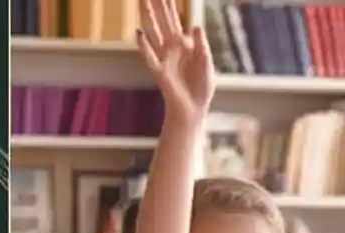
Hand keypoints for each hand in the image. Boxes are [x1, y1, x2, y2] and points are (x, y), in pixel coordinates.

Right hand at [136, 0, 214, 123]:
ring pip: (153, 32)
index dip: (169, 4)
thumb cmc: (201, 86)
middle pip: (162, 21)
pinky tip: (138, 34)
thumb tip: (195, 26)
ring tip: (141, 1)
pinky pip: (150, 56)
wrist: (193, 109)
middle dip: (156, 5)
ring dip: (147, 17)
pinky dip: (144, 45)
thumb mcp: (206, 62)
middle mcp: (171, 47)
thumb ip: (201, 44)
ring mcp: (164, 58)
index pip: (175, 19)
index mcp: (184, 43)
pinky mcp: (160, 72)